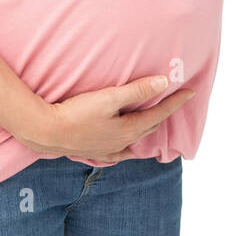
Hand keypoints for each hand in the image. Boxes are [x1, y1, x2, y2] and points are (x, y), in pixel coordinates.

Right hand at [14, 75, 195, 162]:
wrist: (46, 131)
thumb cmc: (77, 112)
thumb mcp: (109, 97)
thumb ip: (136, 90)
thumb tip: (163, 83)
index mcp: (129, 129)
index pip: (159, 113)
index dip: (175, 102)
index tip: (190, 92)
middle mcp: (122, 143)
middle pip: (149, 126)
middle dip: (164, 113)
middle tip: (175, 101)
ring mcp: (108, 150)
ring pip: (135, 140)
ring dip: (147, 128)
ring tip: (154, 120)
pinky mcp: (94, 152)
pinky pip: (119, 152)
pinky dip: (128, 147)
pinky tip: (125, 148)